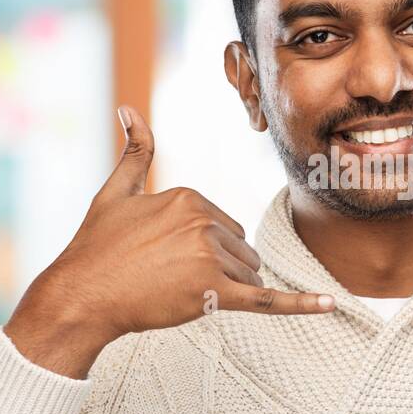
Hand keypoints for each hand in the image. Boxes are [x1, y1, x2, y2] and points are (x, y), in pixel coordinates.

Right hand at [3, 105, 334, 377]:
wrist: (81, 297)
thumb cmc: (96, 247)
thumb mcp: (115, 193)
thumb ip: (135, 152)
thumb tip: (129, 108)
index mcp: (189, 196)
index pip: (224, 225)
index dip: (201, 247)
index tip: (163, 256)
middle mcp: (203, 222)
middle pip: (240, 249)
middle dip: (216, 268)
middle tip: (169, 277)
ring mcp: (210, 257)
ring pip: (247, 275)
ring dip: (223, 289)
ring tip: (176, 291)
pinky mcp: (214, 294)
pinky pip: (267, 300)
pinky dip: (301, 305)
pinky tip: (331, 305)